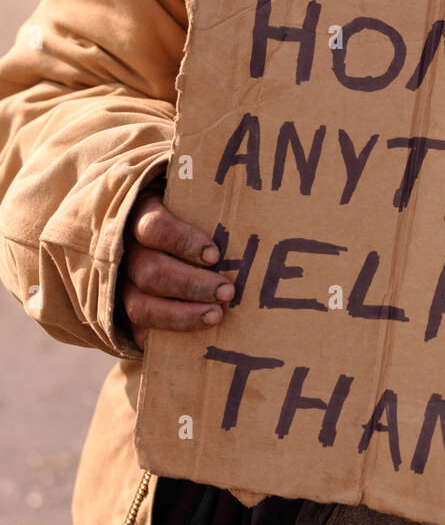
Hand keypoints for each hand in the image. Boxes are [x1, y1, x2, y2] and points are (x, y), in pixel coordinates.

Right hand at [120, 186, 232, 350]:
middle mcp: (122, 249)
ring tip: (216, 315)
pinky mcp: (119, 309)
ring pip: (142, 305)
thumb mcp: (181, 186)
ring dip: (182, 315)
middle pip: (152, 272)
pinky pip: (135, 329)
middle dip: (193, 284)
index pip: (154, 228)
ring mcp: (116, 282)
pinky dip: (160, 337)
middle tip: (228, 291)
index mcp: (136, 212)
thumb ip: (202, 187)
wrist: (134, 222)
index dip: (183, 241)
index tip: (215, 254)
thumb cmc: (176, 205)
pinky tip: (188, 342)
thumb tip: (247, 183)